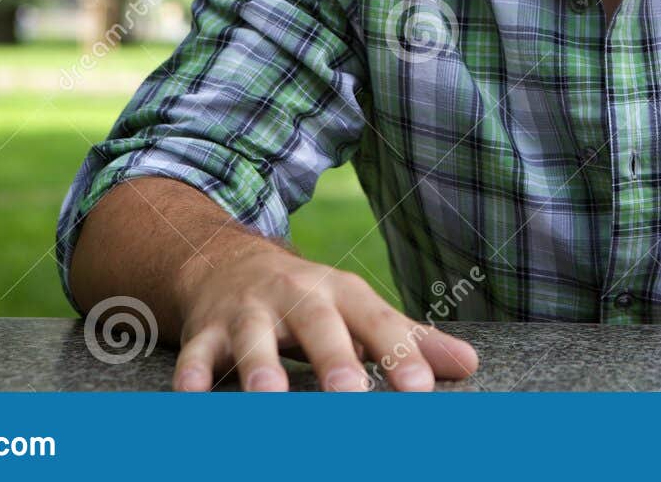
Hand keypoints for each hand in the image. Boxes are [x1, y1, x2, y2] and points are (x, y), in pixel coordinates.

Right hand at [170, 242, 478, 391]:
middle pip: (317, 324)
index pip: (377, 323)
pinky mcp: (205, 331)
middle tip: (350, 395)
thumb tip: (468, 365)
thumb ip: (408, 339)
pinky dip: (192, 373)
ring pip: (252, 338)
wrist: (228, 261)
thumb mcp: (358, 309)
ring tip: (269, 400)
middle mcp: (296, 298)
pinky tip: (192, 397)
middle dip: (332, 358)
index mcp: (342, 295)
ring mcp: (248, 312)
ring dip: (259, 368)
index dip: (400, 353)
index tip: (421, 391)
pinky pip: (196, 352)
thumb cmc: (308, 299)